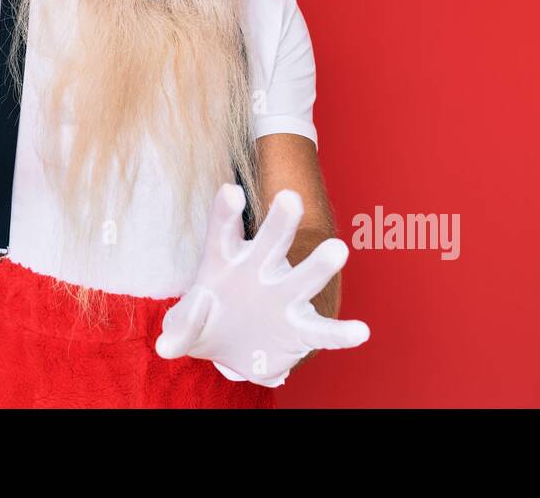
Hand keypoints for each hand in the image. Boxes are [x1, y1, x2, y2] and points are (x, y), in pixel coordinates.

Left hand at [154, 185, 370, 386]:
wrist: (230, 347)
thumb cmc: (206, 324)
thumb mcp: (182, 328)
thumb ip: (180, 328)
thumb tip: (179, 335)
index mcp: (226, 259)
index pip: (224, 229)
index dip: (227, 210)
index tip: (231, 192)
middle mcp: (260, 269)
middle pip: (271, 240)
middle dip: (280, 220)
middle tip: (289, 198)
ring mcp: (284, 296)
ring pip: (304, 276)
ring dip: (319, 264)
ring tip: (337, 249)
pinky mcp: (301, 328)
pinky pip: (323, 331)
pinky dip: (342, 333)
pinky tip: (360, 332)